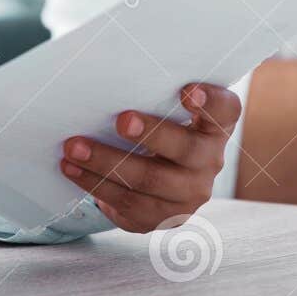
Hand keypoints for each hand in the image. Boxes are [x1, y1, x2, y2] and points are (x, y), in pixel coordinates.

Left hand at [58, 83, 240, 231]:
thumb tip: (108, 78)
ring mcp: (189, 194)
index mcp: (215, 126)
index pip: (224, 111)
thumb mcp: (165, 109)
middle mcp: (210, 161)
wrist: (159, 178)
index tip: (187, 91)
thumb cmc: (159, 127)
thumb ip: (153, 95)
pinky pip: (128, 203)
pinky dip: (95, 184)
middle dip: (150, 134)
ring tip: (74, 147)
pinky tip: (72, 169)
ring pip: (148, 181)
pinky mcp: (163, 217)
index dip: (210, 101)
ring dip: (106, 163)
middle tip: (121, 120)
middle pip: (185, 149)